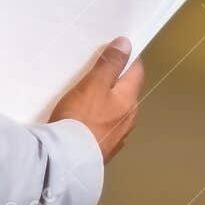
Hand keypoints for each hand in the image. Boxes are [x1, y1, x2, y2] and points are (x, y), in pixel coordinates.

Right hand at [50, 37, 144, 162]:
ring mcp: (118, 136)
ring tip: (87, 96)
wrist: (67, 160)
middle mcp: (129, 118)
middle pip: (126, 92)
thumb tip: (126, 44)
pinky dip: (98, 119)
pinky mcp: (105, 149)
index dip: (127, 59)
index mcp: (130, 100)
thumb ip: (110, 64)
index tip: (114, 52)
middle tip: (96, 73)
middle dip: (115, 81)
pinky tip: (85, 120)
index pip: (137, 71)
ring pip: (116, 111)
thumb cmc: (81, 116)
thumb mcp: (93, 84)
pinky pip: (105, 127)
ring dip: (106, 102)